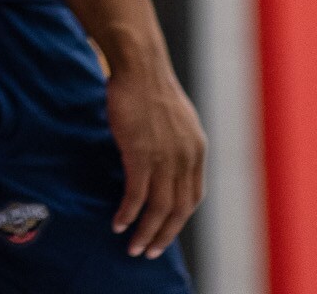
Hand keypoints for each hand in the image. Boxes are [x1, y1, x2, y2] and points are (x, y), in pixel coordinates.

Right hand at [107, 47, 205, 257]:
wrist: (139, 64)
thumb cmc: (150, 86)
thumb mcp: (176, 120)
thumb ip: (175, 145)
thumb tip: (164, 166)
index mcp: (197, 149)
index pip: (194, 197)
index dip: (180, 218)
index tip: (167, 231)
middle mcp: (185, 157)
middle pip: (178, 210)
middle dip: (164, 235)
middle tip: (149, 252)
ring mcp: (164, 157)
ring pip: (158, 209)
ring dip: (146, 233)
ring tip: (134, 248)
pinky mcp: (140, 153)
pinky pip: (136, 196)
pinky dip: (128, 215)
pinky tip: (119, 224)